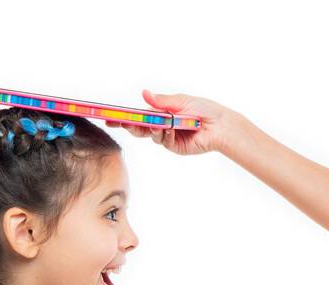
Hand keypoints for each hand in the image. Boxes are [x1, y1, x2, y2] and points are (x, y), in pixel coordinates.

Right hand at [103, 89, 241, 155]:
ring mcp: (167, 137)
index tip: (109, 116)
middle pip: (139, 127)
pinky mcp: (174, 146)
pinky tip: (170, 129)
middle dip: (128, 125)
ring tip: (154, 124)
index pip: (138, 114)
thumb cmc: (203, 109)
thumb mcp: (180, 100)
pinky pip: (164, 141)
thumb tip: (144, 93)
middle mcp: (161, 125)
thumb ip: (161, 101)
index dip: (124, 116)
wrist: (219, 125)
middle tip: (118, 123)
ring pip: (150, 135)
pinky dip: (165, 134)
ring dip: (150, 128)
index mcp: (161, 112)